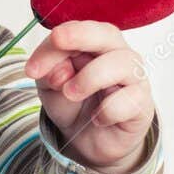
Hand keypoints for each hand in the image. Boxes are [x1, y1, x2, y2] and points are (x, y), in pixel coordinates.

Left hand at [23, 20, 155, 173]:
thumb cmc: (74, 105)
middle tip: (58, 40)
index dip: (54, 44)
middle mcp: (117, 54)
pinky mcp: (142, 104)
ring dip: (90, 77)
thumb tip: (58, 70)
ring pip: (121, 64)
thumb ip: (50, 74)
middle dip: (80, 35)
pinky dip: (107, 111)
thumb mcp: (51, 88)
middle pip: (107, 34)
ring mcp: (134, 78)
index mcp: (93, 44)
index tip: (32, 69)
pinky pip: (128, 101)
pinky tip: (98, 119)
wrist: (91, 141)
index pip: (76, 31)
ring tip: (71, 94)